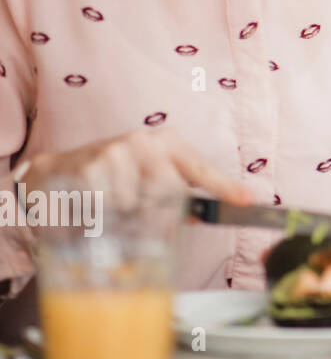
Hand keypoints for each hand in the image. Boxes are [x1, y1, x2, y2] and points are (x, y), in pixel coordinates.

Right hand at [21, 127, 250, 211]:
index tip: (247, 201)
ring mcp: (114, 152)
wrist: (55, 171)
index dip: (224, 187)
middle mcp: (142, 141)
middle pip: (170, 190)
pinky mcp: (87, 167)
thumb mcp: (147, 181)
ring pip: (137, 204)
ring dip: (125, 217)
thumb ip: (177, 200)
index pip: (199, 169)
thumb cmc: (112, 180)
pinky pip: (107, 208)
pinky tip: (90, 207)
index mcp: (164, 142)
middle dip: (157, 213)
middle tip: (137, 217)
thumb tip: (200, 216)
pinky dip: (102, 217)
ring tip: (109, 209)